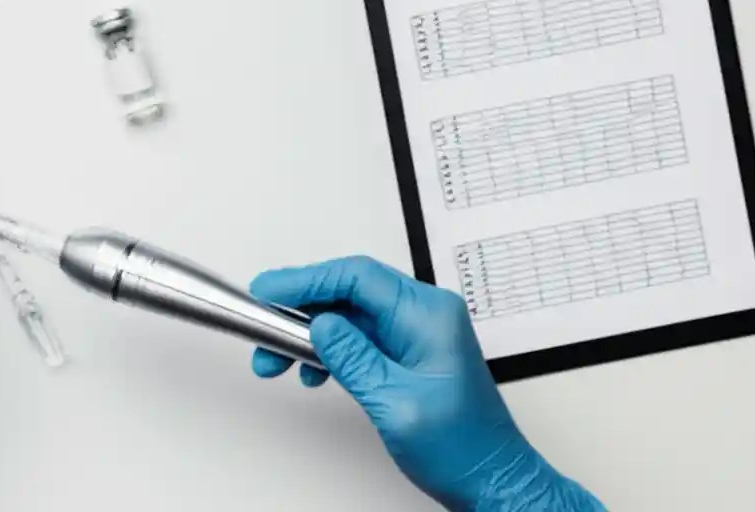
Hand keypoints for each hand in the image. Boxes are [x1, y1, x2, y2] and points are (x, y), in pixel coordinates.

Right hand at [250, 257, 602, 511]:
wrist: (490, 478)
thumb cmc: (461, 447)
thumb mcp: (396, 403)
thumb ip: (353, 359)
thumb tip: (319, 325)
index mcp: (428, 315)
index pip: (357, 277)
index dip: (306, 279)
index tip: (269, 290)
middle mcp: (424, 314)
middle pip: (348, 290)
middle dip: (300, 309)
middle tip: (264, 327)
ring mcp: (417, 332)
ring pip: (348, 314)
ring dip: (309, 333)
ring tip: (277, 359)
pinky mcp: (408, 350)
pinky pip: (359, 335)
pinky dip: (329, 349)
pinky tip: (311, 370)